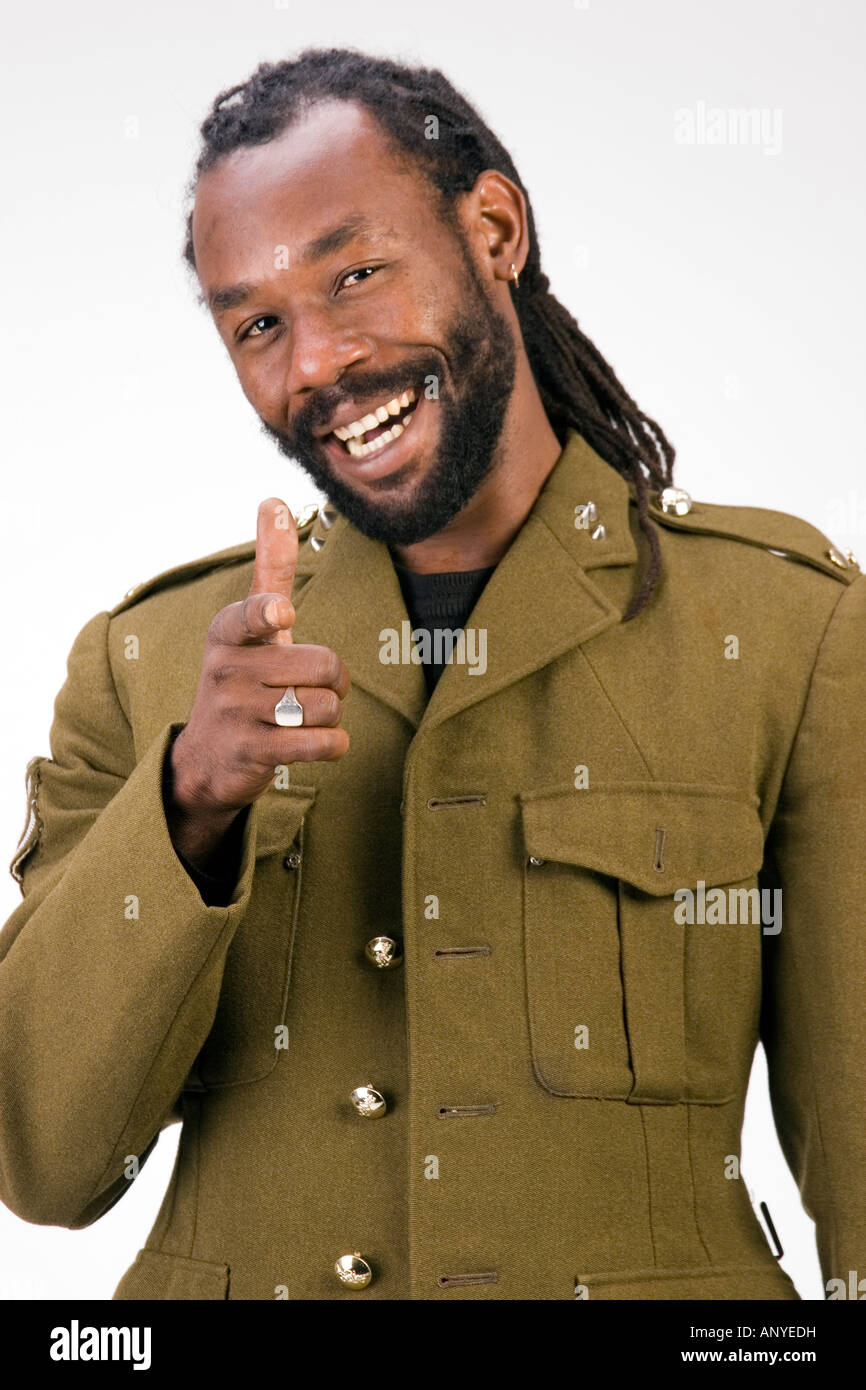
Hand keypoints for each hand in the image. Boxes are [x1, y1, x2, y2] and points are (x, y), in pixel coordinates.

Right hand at [166, 498, 349, 864]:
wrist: (208, 757)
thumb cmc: (245, 677)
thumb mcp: (251, 624)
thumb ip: (269, 566)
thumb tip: (273, 498)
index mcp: (228, 632)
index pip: (250, 615)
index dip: (269, 613)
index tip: (280, 614)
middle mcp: (227, 670)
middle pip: (325, 667)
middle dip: (335, 681)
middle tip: (310, 688)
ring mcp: (237, 714)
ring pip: (327, 706)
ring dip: (330, 714)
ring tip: (300, 716)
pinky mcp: (253, 754)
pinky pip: (324, 742)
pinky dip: (333, 744)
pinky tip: (313, 741)